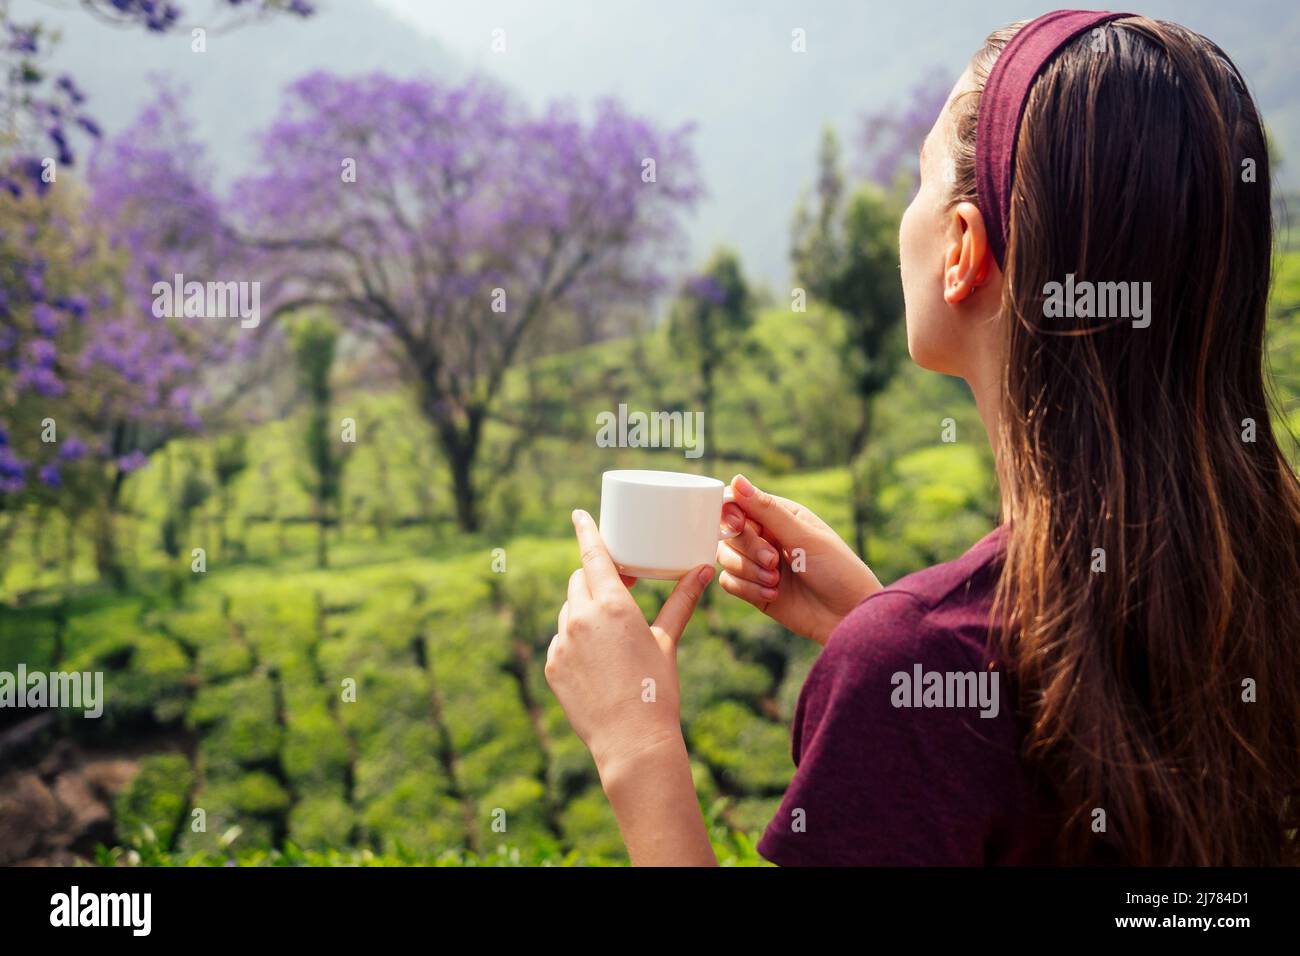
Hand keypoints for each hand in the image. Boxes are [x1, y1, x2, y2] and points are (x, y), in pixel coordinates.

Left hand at [545, 509, 713, 776]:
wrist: (632, 741)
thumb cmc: (656, 689)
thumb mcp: (667, 640)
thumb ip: (681, 602)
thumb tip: (703, 569)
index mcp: (611, 605)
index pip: (592, 555)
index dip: (585, 531)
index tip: (578, 515)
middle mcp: (580, 617)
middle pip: (580, 579)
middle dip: (595, 576)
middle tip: (618, 582)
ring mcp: (561, 642)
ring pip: (569, 609)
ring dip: (585, 608)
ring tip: (611, 627)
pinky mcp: (552, 665)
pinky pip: (561, 639)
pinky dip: (576, 638)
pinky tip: (597, 658)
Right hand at [717, 474, 880, 643]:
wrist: (847, 615)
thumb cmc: (836, 569)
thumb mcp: (804, 536)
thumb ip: (767, 510)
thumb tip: (737, 480)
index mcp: (780, 516)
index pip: (739, 504)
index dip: (731, 514)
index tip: (739, 525)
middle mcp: (766, 537)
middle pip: (729, 533)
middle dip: (749, 548)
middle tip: (774, 561)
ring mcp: (758, 564)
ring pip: (725, 557)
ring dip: (749, 570)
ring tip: (776, 580)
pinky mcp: (754, 589)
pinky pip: (729, 582)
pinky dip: (748, 589)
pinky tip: (774, 594)